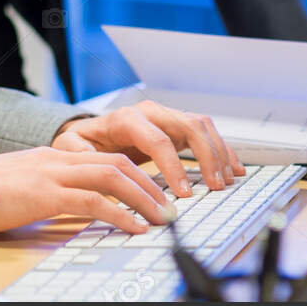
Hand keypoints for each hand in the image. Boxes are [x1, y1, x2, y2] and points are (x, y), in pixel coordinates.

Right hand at [0, 147, 175, 234]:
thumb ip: (52, 187)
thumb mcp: (26, 183)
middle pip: (118, 162)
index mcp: (57, 156)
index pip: (109, 156)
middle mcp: (60, 159)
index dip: (139, 173)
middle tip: (170, 206)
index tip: (157, 192)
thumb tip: (78, 205)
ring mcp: (53, 174)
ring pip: (112, 177)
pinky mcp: (46, 194)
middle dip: (150, 184)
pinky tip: (134, 227)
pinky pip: (93, 202)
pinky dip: (120, 214)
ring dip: (144, 199)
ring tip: (161, 218)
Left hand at [50, 100, 242, 194]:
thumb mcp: (72, 149)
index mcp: (127, 118)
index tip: (183, 192)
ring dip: (219, 152)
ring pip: (201, 126)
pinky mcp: (176, 128)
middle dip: (206, 157)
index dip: (173, 166)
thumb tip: (95, 167)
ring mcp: (166, 118)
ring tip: (227, 180)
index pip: (157, 139)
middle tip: (215, 186)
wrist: (88, 132)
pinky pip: (206, 133)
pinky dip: (223, 149)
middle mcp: (150, 113)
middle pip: (188, 126)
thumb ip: (81, 156)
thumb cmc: (82, 143)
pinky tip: (234, 168)